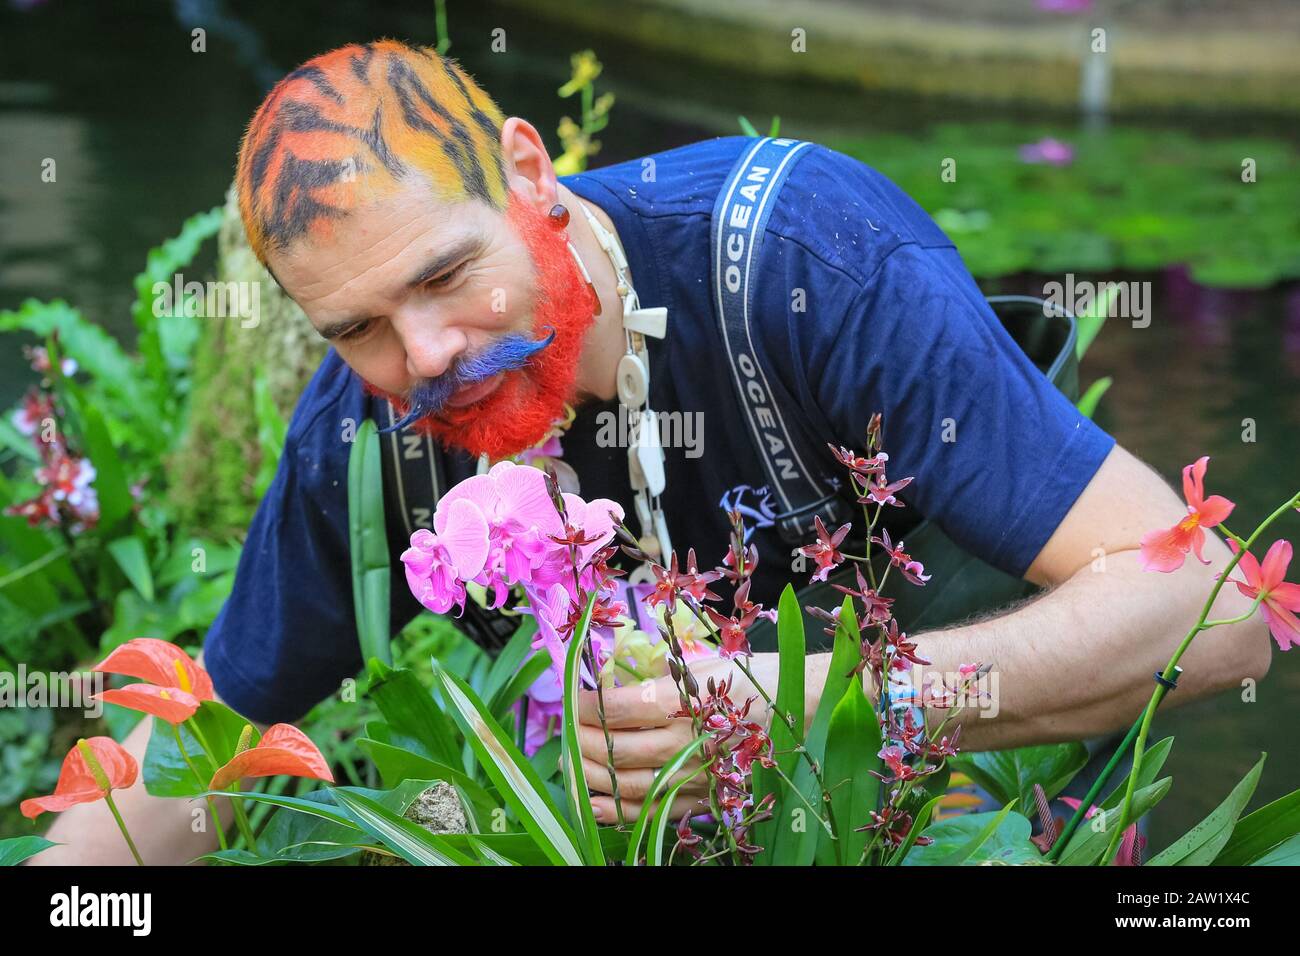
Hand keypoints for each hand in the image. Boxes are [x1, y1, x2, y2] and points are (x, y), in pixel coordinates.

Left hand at [576, 652, 785, 823]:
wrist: (801, 708)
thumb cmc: (748, 679)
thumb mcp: (699, 665)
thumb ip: (654, 680)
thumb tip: (605, 691)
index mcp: (688, 701)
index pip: (620, 708)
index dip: (586, 706)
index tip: (571, 699)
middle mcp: (690, 742)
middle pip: (618, 749)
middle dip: (580, 740)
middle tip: (564, 729)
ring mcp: (696, 775)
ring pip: (627, 784)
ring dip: (588, 775)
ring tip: (568, 762)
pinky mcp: (702, 799)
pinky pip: (650, 811)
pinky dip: (613, 810)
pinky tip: (588, 801)